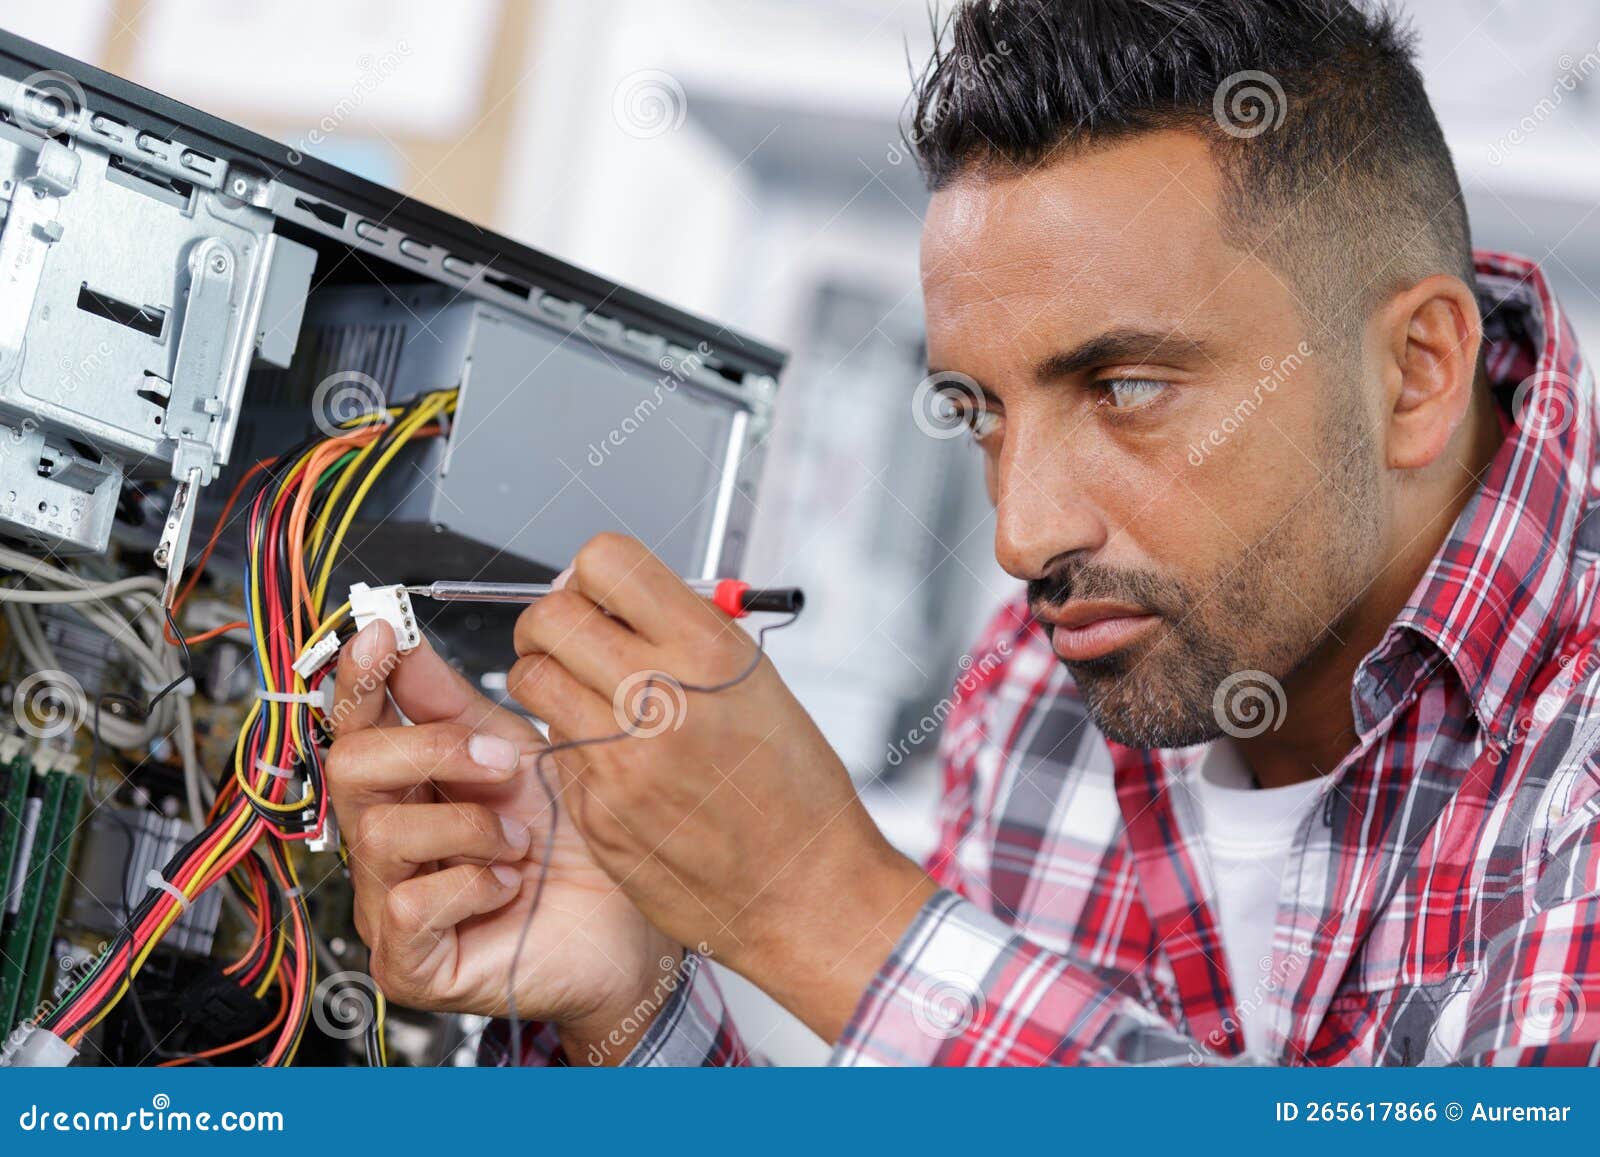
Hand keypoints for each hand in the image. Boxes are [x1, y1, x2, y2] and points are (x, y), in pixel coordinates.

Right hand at [323, 619, 680, 1062]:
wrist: (628, 929)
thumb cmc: (574, 851)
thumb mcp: (522, 761)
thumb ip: (458, 709)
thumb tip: (406, 644)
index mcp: (411, 786)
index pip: (358, 723)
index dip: (361, 676)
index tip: (380, 634)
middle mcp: (389, 842)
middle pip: (348, 768)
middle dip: (429, 749)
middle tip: (503, 763)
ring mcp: (389, 905)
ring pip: (378, 835)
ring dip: (467, 826)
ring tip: (520, 843)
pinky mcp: (408, 963)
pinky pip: (406, 907)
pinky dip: (470, 886)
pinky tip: (508, 887)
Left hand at [506, 534, 936, 1042]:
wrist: (804, 890)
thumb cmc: (795, 792)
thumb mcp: (759, 684)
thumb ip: (685, 633)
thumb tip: (616, 599)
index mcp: (706, 651)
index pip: (606, 562)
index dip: (592, 575)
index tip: (597, 595)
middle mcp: (657, 697)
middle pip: (550, 616)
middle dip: (552, 620)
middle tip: (571, 640)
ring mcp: (617, 757)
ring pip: (529, 677)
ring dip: (547, 677)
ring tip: (584, 697)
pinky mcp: (593, 810)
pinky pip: (549, 747)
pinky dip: (568, 741)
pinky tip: (611, 758)